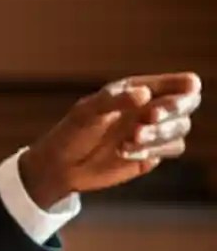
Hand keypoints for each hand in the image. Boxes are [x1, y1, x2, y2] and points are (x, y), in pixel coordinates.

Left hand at [19, 73, 201, 208]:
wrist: (62, 166)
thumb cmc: (73, 131)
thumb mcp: (88, 111)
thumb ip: (115, 101)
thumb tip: (145, 94)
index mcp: (138, 91)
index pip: (176, 84)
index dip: (186, 85)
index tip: (188, 88)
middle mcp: (151, 109)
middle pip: (186, 105)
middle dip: (172, 110)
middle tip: (150, 116)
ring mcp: (154, 133)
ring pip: (180, 129)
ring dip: (160, 132)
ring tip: (131, 137)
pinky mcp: (151, 154)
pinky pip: (169, 150)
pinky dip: (152, 150)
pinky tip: (125, 151)